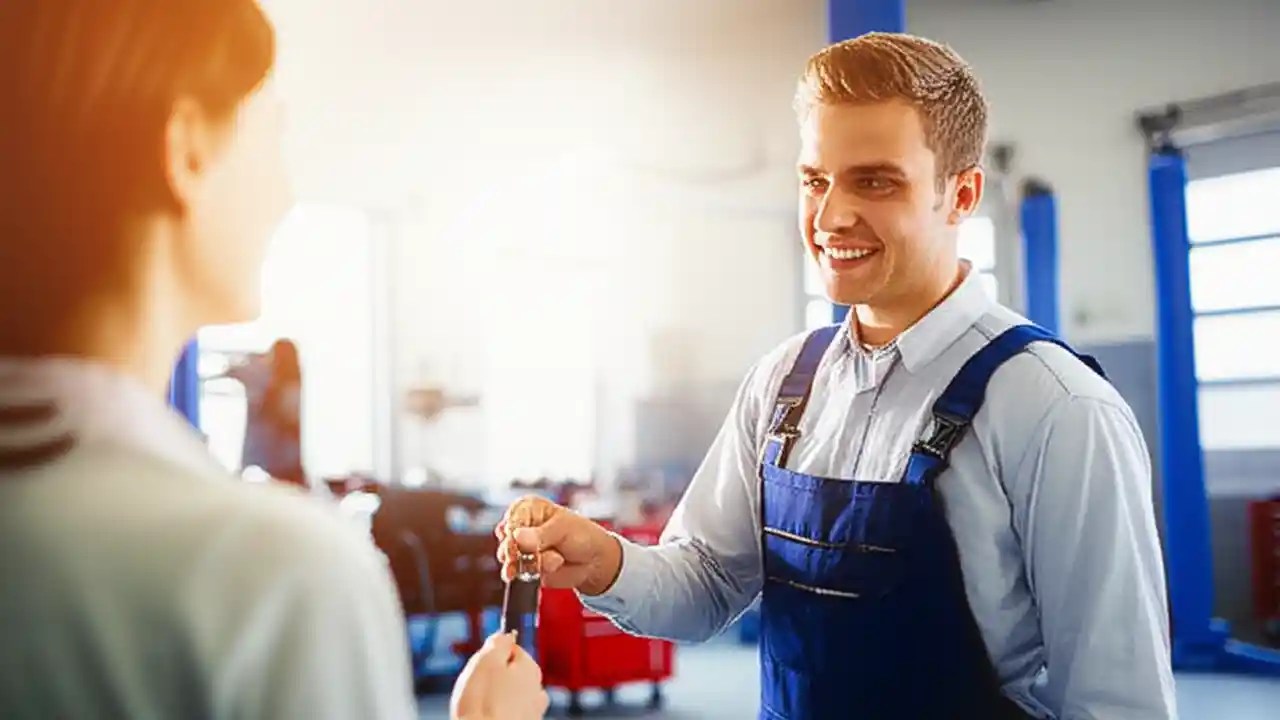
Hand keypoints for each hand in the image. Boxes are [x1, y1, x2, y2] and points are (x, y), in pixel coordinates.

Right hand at [450, 632, 548, 719]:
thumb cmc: (482, 704)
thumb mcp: (486, 661)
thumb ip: (498, 644)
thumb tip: (505, 635)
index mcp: (531, 668)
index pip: (512, 650)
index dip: (492, 656)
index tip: (481, 667)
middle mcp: (538, 690)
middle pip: (512, 675)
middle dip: (494, 679)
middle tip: (478, 690)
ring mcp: (533, 713)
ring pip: (511, 697)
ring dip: (497, 700)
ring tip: (481, 709)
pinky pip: (509, 715)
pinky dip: (499, 716)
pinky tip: (488, 718)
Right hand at [495, 495, 622, 595]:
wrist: (594, 562)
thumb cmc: (582, 535)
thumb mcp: (563, 528)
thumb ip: (540, 535)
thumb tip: (516, 537)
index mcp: (529, 509)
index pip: (511, 517)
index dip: (511, 530)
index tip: (514, 539)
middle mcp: (521, 527)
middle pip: (505, 539)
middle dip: (512, 550)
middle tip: (519, 555)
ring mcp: (521, 549)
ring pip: (509, 558)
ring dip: (523, 563)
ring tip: (542, 562)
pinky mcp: (524, 567)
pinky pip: (519, 573)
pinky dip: (530, 573)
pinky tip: (538, 571)